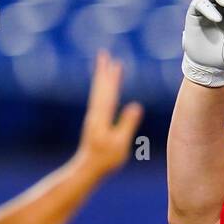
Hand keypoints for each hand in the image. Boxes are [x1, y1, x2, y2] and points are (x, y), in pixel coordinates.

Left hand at [74, 50, 143, 177]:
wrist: (87, 168)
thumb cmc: (105, 159)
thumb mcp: (120, 143)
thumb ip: (127, 124)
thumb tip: (136, 106)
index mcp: (101, 117)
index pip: (109, 93)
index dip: (113, 78)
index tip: (116, 63)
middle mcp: (95, 114)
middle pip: (100, 88)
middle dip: (103, 71)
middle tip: (104, 54)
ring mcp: (93, 117)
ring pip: (97, 93)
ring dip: (101, 78)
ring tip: (103, 65)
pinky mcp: (94, 122)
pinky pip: (98, 100)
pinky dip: (101, 89)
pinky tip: (103, 88)